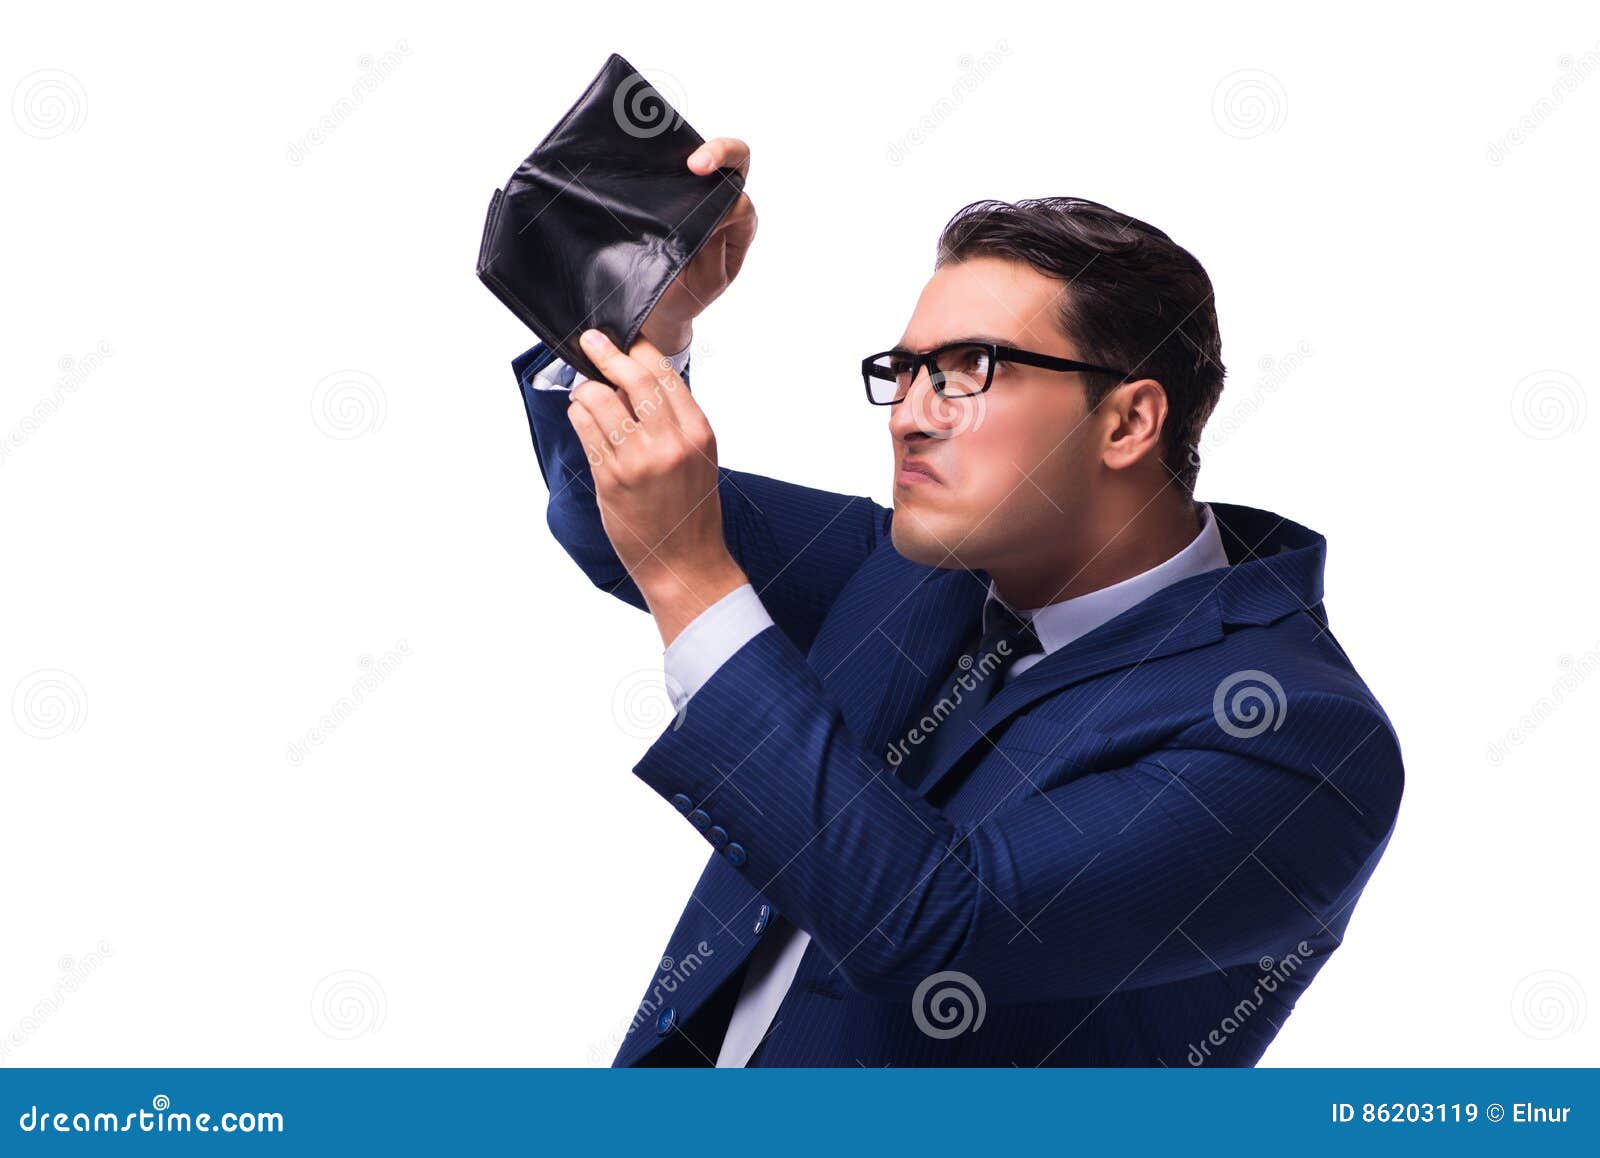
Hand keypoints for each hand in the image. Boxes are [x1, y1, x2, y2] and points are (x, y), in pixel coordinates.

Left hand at [566, 328, 747, 645]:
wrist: (684, 561)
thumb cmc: (690, 509)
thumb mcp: (699, 457)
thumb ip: (675, 419)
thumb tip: (637, 378)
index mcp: (697, 432)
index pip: (662, 372)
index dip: (637, 349)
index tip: (623, 339)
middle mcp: (669, 443)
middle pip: (631, 378)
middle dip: (605, 352)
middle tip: (590, 340)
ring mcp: (638, 461)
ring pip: (600, 399)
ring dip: (586, 388)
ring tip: (586, 392)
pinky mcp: (610, 479)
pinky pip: (586, 429)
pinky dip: (580, 415)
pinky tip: (583, 415)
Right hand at [638, 137, 757, 353]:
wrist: (657, 302)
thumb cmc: (687, 294)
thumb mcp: (706, 282)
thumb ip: (715, 254)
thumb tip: (713, 221)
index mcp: (739, 228)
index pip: (740, 202)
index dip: (724, 197)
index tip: (703, 197)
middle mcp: (725, 204)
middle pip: (735, 163)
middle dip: (720, 152)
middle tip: (694, 163)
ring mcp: (700, 193)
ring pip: (706, 158)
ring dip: (689, 147)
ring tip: (666, 150)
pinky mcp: (675, 189)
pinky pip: (676, 166)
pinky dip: (667, 153)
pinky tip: (648, 153)